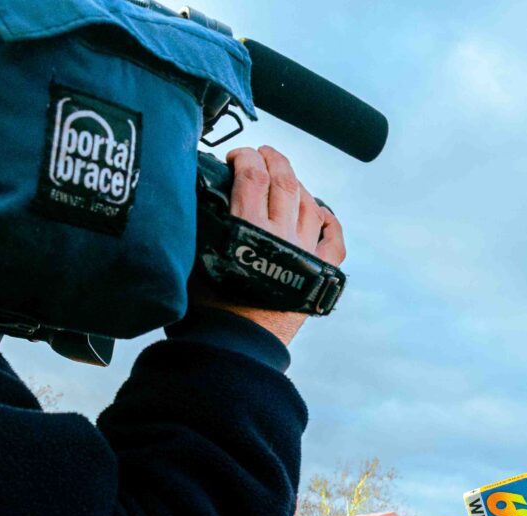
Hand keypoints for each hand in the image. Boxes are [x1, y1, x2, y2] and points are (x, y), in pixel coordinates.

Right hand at [206, 145, 346, 345]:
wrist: (237, 351)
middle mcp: (281, 236)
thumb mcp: (193, 261)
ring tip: (286, 178)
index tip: (236, 156)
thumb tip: (199, 200)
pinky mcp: (319, 274)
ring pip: (309, 203)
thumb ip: (199, 228)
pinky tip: (320, 212)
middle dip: (273, 159)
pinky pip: (334, 239)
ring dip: (298, 184)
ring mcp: (304, 253)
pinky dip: (329, 220)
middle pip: (285, 181)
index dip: (245, 157)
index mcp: (246, 229)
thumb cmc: (209, 313)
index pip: (252, 176)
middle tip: (263, 153)